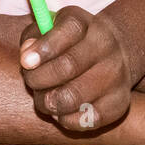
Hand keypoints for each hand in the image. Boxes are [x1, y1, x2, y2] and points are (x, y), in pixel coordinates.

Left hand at [19, 6, 133, 132]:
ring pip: (72, 98)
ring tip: (44, 96)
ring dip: (47, 102)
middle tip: (30, 80)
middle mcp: (106, 47)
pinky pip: (83, 120)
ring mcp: (116, 76)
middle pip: (67, 67)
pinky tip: (62, 109)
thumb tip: (27, 57)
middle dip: (38, 78)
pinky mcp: (119, 103)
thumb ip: (33, 38)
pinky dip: (64, 119)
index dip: (43, 48)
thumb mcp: (49, 29)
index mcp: (86, 24)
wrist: (113, 55)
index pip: (68, 31)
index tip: (25, 61)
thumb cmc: (68, 44)